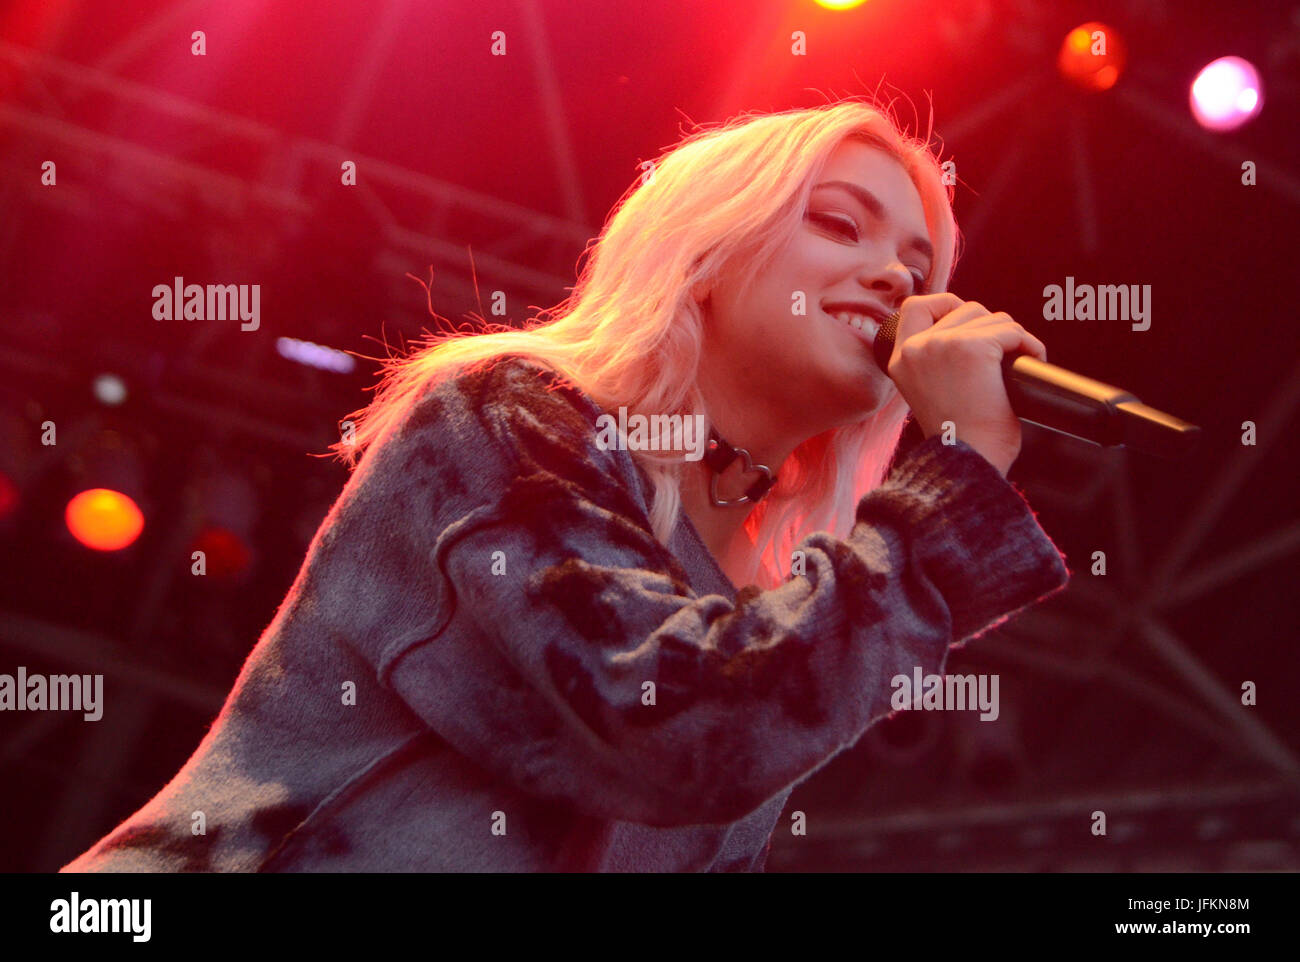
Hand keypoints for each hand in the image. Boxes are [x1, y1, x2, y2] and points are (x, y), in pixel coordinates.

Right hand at [882, 293, 1047, 477]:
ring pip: (993, 318)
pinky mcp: (973, 348)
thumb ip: (935, 360)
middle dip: (991, 328)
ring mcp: (943, 344)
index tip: (968, 324)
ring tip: (1014, 365)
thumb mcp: (929, 391)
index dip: (946, 305)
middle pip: (966, 309)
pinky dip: (1029, 346)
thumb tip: (969, 329)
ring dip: (1012, 338)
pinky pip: (1013, 331)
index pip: (916, 307)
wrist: (967, 461)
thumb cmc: (960, 439)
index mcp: (901, 359)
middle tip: (1000, 357)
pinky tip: (1030, 362)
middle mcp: (917, 348)